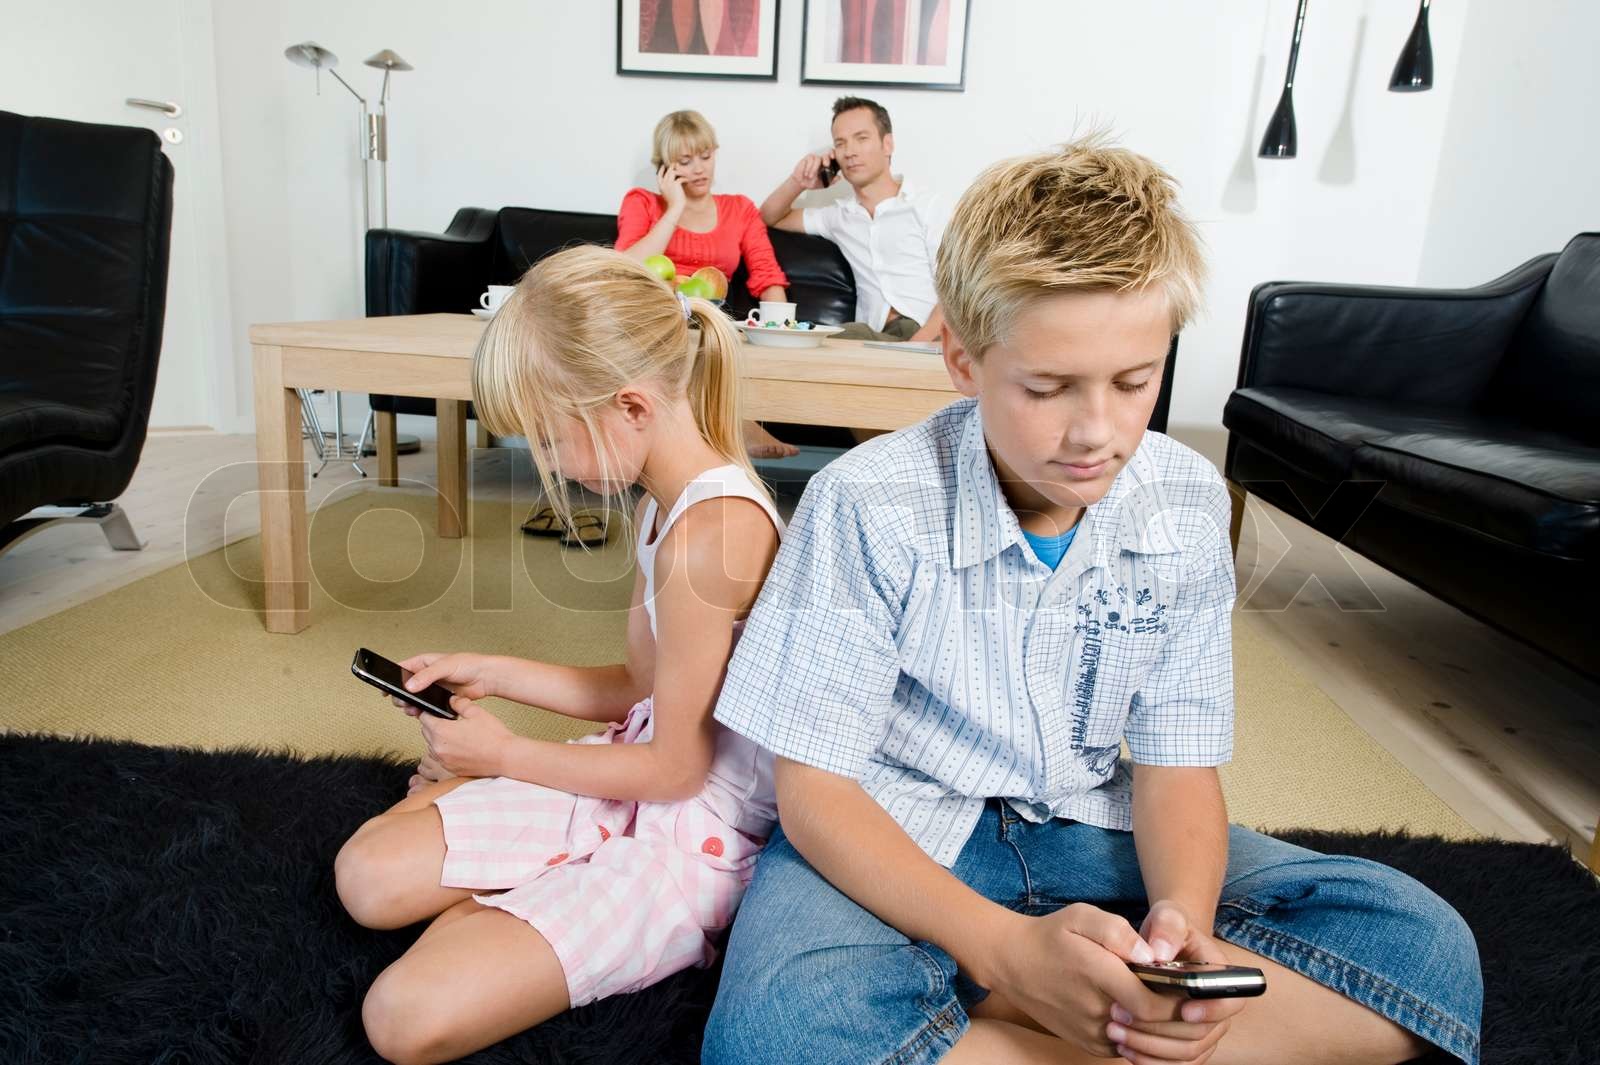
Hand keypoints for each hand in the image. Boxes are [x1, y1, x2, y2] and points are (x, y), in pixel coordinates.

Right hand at [383, 652, 499, 716]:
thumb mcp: (445, 666)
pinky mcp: (439, 699)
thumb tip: (410, 685)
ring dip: (410, 705)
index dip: (390, 678)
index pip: (401, 669)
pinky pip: (426, 706)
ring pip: (414, 699)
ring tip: (411, 709)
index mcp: (423, 662)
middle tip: (402, 702)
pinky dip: (422, 711)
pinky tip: (422, 713)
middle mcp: (426, 675)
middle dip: (400, 696)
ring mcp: (432, 688)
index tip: (384, 689)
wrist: (486, 678)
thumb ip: (427, 676)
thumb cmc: (469, 664)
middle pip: (404, 687)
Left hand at [418, 696, 514, 778]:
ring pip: (432, 746)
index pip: (424, 718)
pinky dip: (446, 751)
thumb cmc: (493, 737)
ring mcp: (444, 761)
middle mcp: (438, 748)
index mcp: (442, 731)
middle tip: (448, 721)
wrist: (506, 758)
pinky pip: (441, 758)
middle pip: (425, 732)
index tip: (435, 712)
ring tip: (455, 735)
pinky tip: (460, 747)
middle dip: (434, 725)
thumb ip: (460, 703)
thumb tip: (452, 700)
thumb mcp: (476, 712)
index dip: (429, 712)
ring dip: (438, 739)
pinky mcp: (450, 769)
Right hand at [658, 165, 686, 211]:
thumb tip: (674, 182)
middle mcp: (663, 183)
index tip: (664, 166)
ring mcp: (669, 183)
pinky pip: (680, 177)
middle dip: (671, 167)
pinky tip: (688, 180)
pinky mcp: (675, 184)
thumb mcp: (668, 194)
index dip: (661, 170)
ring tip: (683, 171)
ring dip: (678, 171)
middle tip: (676, 164)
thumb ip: (668, 187)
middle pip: (667, 172)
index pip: (659, 175)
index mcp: (660, 186)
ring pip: (672, 172)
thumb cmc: (673, 203)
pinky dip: (685, 178)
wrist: (675, 208)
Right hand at [790, 151, 833, 189]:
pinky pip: (810, 160)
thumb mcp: (823, 184)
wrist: (801, 183)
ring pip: (818, 159)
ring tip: (810, 176)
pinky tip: (806, 173)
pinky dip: (808, 168)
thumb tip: (839, 177)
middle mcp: (821, 161)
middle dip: (827, 159)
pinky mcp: (808, 158)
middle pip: (826, 155)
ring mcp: (815, 159)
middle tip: (826, 165)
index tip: (833, 157)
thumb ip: (832, 181)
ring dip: (814, 169)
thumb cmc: (812, 182)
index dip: (833, 155)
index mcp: (826, 166)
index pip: (831, 157)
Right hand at [988, 904, 1225, 1061]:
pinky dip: (1141, 1035)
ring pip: (1142, 1040)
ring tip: (1169, 1003)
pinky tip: (1144, 1014)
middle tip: (1189, 997)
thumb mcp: (1081, 916)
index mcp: (1097, 975)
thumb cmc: (1050, 936)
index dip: (1178, 1001)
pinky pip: (1127, 1047)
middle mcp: (1095, 1011)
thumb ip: (1118, 931)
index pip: (1153, 1005)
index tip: (1190, 987)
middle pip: (1152, 1027)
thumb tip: (1150, 955)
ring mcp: (1090, 1032)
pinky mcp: (1088, 1044)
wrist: (1011, 963)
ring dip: (1160, 1027)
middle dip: (1176, 1015)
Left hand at [1103, 901, 1248, 1064]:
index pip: (1230, 1000)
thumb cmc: (1167, 930)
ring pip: (1186, 1054)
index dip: (1212, 1010)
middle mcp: (1217, 1009)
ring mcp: (1204, 1030)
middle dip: (1161, 1030)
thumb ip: (1167, 927)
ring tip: (1115, 1032)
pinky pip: (1175, 1064)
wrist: (1161, 945)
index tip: (1184, 1010)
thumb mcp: (1168, 917)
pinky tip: (1125, 1050)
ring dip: (1150, 1049)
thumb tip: (1159, 951)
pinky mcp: (1185, 1044)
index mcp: (1221, 976)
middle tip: (1122, 1016)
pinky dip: (1151, 1062)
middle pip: (1200, 1034)